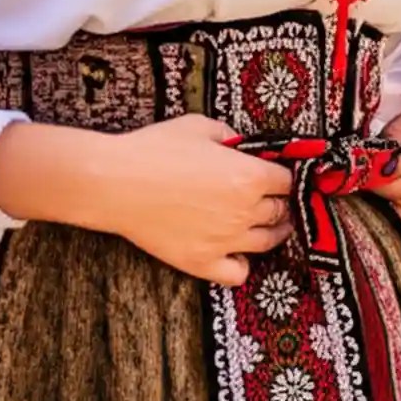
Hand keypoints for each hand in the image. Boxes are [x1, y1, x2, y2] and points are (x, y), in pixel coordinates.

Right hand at [96, 116, 293, 285]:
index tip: (277, 177)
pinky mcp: (203, 262)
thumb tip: (241, 145)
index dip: (284, 177)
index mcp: (250, 175)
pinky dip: (241, 265)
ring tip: (267, 227)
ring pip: (267, 242)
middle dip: (279, 204)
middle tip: (274, 201)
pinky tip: (235, 254)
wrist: (114, 182)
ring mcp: (226, 240)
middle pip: (280, 212)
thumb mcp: (198, 127)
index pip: (287, 181)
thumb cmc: (154, 150)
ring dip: (272, 233)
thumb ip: (229, 135)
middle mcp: (245, 210)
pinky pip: (238, 274)